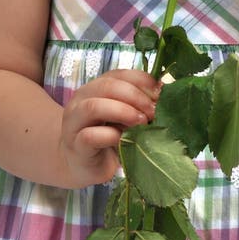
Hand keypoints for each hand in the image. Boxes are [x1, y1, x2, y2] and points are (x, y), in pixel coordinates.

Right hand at [60, 69, 160, 187]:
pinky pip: (90, 136)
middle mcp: (82, 98)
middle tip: (153, 111)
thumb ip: (137, 104)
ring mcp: (74, 121)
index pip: (119, 74)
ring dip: (123, 112)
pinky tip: (123, 140)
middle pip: (108, 86)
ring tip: (141, 122)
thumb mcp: (124, 117)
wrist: (81, 165)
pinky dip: (110, 136)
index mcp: (97, 87)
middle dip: (135, 96)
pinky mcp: (75, 145)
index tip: (160, 93)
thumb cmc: (107, 137)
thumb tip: (164, 92)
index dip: (141, 80)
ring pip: (94, 106)